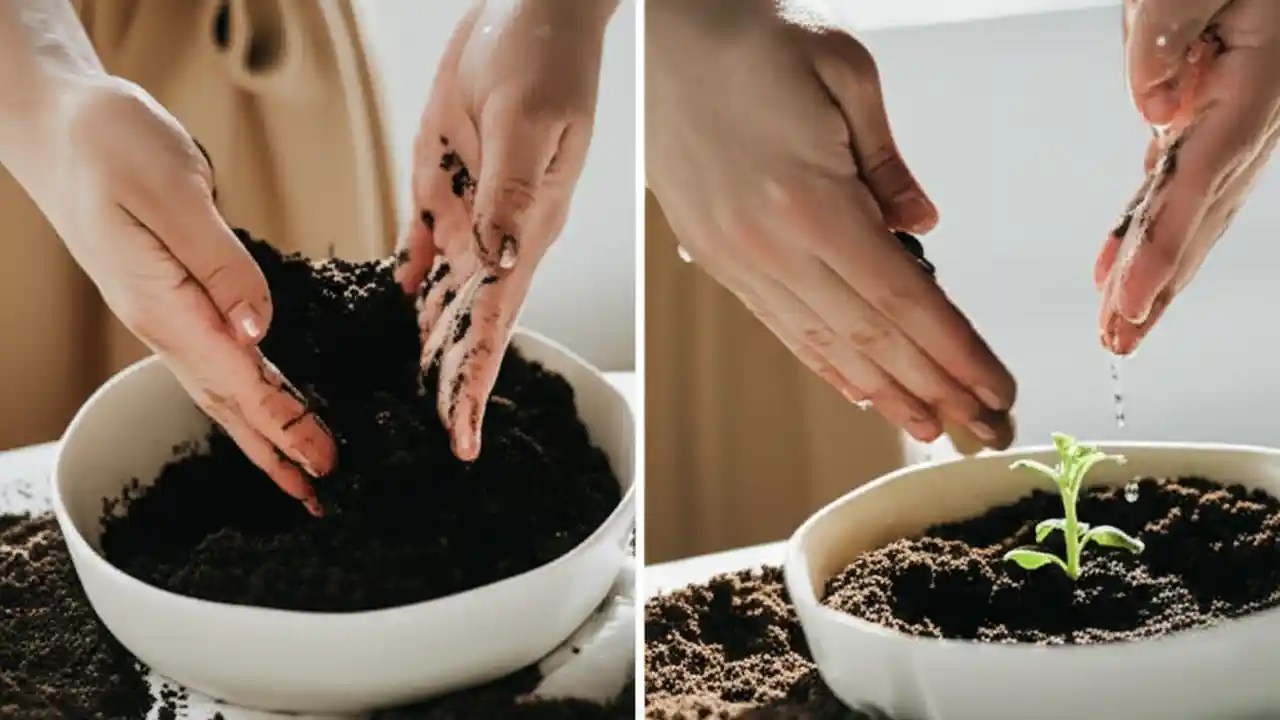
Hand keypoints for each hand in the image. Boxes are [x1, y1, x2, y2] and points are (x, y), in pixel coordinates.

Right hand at [2, 77, 332, 513]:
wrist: (54, 122)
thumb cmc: (108, 143)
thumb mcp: (172, 191)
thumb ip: (220, 263)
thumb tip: (258, 330)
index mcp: (163, 305)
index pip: (236, 381)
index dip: (283, 424)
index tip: (323, 463)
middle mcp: (160, 321)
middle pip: (228, 403)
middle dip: (276, 450)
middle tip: (320, 495)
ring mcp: (161, 312)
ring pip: (220, 387)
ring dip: (262, 430)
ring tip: (299, 470)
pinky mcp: (168, 295)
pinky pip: (214, 357)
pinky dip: (246, 390)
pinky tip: (265, 400)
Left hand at [396, 0, 614, 460]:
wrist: (534, 7)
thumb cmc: (544, 56)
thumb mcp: (526, 122)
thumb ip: (507, 194)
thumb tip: (493, 262)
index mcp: (525, 228)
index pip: (496, 324)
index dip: (476, 384)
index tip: (462, 441)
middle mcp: (498, 232)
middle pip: (467, 327)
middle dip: (447, 385)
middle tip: (421, 443)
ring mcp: (469, 209)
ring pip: (441, 298)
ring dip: (424, 347)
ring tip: (403, 399)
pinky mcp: (442, 181)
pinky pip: (420, 246)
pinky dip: (404, 285)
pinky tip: (391, 311)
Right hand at [646, 0, 1015, 447]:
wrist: (662, 28)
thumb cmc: (758, 35)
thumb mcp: (845, 72)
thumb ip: (886, 163)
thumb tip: (921, 229)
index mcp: (810, 200)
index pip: (900, 299)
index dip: (954, 353)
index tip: (996, 389)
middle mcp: (769, 244)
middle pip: (867, 336)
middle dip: (934, 388)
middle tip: (985, 428)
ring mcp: (736, 256)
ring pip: (821, 342)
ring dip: (882, 391)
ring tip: (929, 425)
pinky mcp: (715, 253)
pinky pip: (778, 323)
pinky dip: (822, 362)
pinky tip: (855, 387)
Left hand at [1098, 0, 1279, 353]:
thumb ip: (1166, 34)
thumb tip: (1153, 110)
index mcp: (1252, 88)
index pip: (1198, 182)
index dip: (1161, 248)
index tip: (1125, 300)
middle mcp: (1249, 117)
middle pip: (1198, 217)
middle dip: (1157, 287)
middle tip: (1118, 343)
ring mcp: (1232, 121)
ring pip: (1189, 213)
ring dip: (1152, 273)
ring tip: (1119, 329)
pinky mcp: (1211, 115)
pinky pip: (1177, 185)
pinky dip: (1147, 230)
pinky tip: (1119, 263)